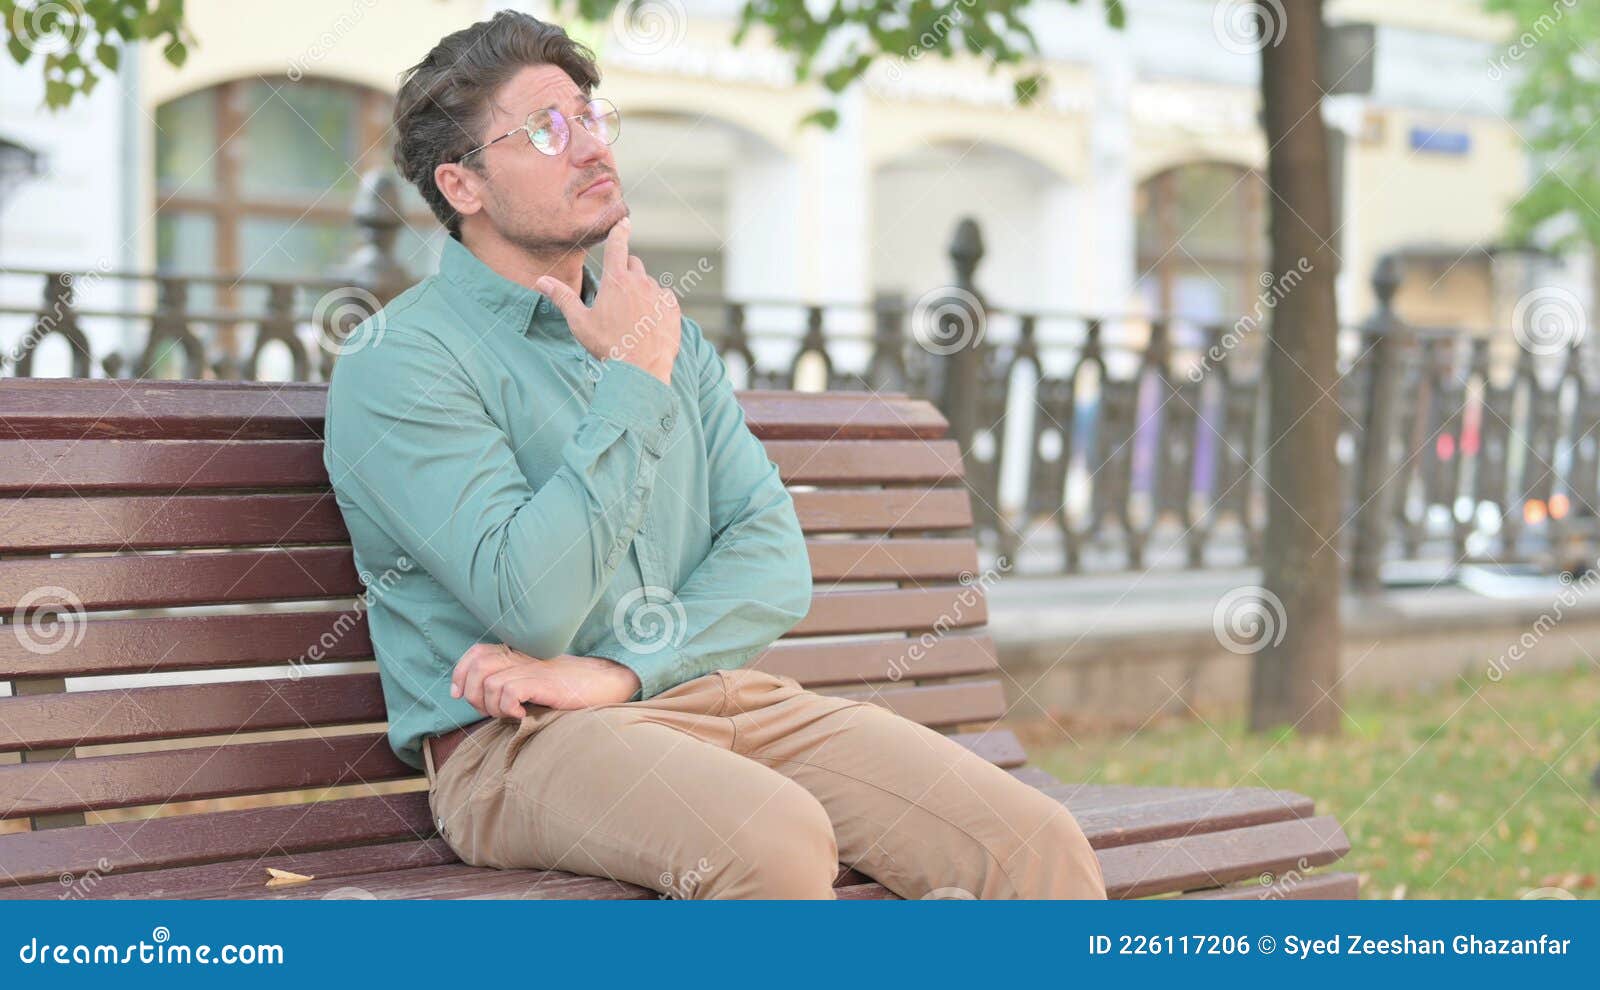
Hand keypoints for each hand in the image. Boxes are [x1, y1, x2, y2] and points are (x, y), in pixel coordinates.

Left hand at [449, 644, 640, 718]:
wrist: (606, 682)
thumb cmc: (571, 686)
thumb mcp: (536, 678)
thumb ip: (510, 679)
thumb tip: (478, 696)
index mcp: (518, 653)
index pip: (476, 652)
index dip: (460, 673)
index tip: (458, 693)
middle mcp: (522, 657)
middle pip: (477, 667)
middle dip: (471, 694)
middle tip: (488, 711)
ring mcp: (533, 668)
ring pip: (489, 683)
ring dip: (492, 706)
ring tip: (509, 714)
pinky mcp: (544, 682)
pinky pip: (509, 692)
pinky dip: (507, 708)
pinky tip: (521, 715)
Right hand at [534, 218, 680, 384]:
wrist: (640, 370)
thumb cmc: (607, 346)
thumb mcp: (579, 322)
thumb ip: (562, 297)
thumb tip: (540, 281)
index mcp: (616, 280)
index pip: (618, 245)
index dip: (620, 230)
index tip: (624, 220)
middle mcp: (640, 282)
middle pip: (633, 264)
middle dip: (625, 271)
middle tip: (617, 294)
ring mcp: (658, 295)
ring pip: (649, 283)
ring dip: (641, 291)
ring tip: (632, 317)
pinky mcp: (673, 310)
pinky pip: (665, 298)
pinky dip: (657, 304)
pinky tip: (649, 322)